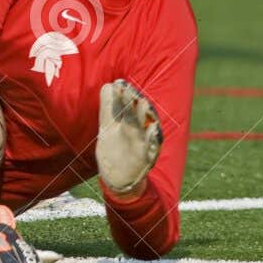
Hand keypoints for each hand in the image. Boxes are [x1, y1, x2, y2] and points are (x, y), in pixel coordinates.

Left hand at [96, 79, 161, 197]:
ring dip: (146, 116)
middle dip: (134, 101)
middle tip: (127, 89)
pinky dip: (153, 139)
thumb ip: (108, 108)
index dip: (125, 95)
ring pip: (147, 127)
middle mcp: (138, 131)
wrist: (117, 178)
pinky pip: (153, 149)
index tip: (118, 83)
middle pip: (138, 114)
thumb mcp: (108, 127)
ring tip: (143, 103)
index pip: (128, 105)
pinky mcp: (147, 159)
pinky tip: (153, 129)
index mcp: (128, 123)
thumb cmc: (114, 150)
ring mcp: (143, 145)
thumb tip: (108, 85)